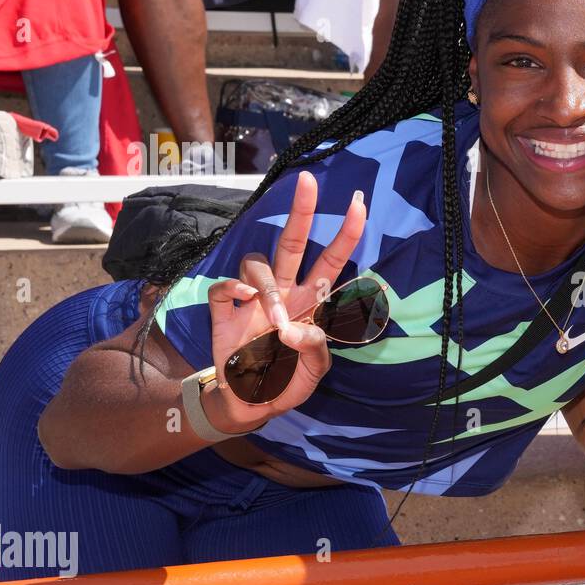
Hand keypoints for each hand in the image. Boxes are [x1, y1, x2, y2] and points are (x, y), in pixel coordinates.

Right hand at [204, 172, 365, 432]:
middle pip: (293, 243)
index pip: (332, 262)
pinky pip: (226, 286)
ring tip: (274, 318)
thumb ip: (314, 352)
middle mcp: (285, 293)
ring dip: (267, 286)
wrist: (248, 403)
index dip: (346, 234)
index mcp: (311, 304)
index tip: (359, 204)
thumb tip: (298, 328)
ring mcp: (254, 300)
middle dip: (302, 212)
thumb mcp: (311, 375)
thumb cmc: (285, 383)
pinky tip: (243, 302)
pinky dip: (233, 288)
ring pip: (258, 263)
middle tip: (308, 181)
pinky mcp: (225, 311)